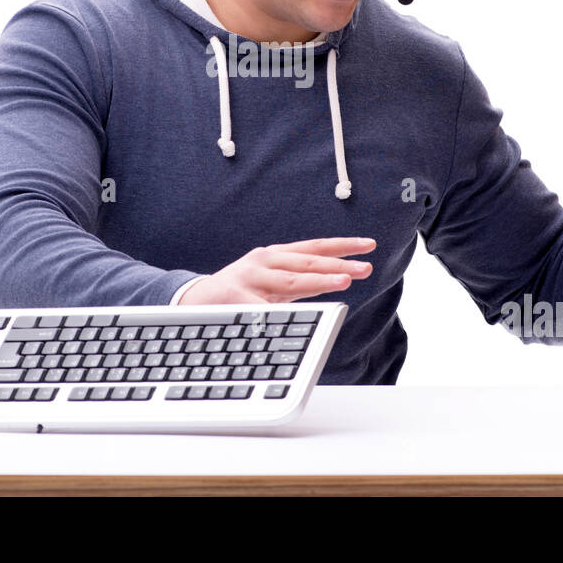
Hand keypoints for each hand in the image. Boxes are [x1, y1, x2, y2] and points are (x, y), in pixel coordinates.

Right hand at [179, 237, 375, 304]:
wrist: (194, 298)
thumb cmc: (241, 290)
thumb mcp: (274, 283)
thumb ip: (303, 282)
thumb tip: (339, 279)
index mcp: (276, 254)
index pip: (315, 247)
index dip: (342, 245)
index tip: (368, 246)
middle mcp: (265, 260)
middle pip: (308, 262)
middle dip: (339, 264)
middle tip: (366, 268)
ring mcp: (250, 278)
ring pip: (291, 281)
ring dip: (319, 281)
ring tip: (344, 282)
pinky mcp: (235, 297)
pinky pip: (262, 308)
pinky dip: (281, 313)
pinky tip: (299, 316)